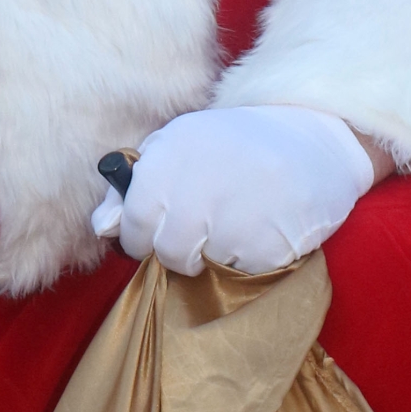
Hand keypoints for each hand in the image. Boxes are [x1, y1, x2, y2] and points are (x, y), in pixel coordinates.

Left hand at [89, 105, 374, 275]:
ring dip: (214, 254)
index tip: (153, 234)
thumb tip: (100, 227)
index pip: (132, 224)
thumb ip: (131, 188)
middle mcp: (195, 190)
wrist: (310, 140)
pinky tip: (261, 224)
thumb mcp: (176, 145)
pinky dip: (248, 257)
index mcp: (167, 158)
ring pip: (204, 266)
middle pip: (167, 252)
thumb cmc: (233, 144)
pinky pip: (242, 271)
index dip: (139, 237)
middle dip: (177, 251)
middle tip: (200, 230)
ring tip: (235, 217)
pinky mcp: (266, 246)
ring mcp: (231, 220)